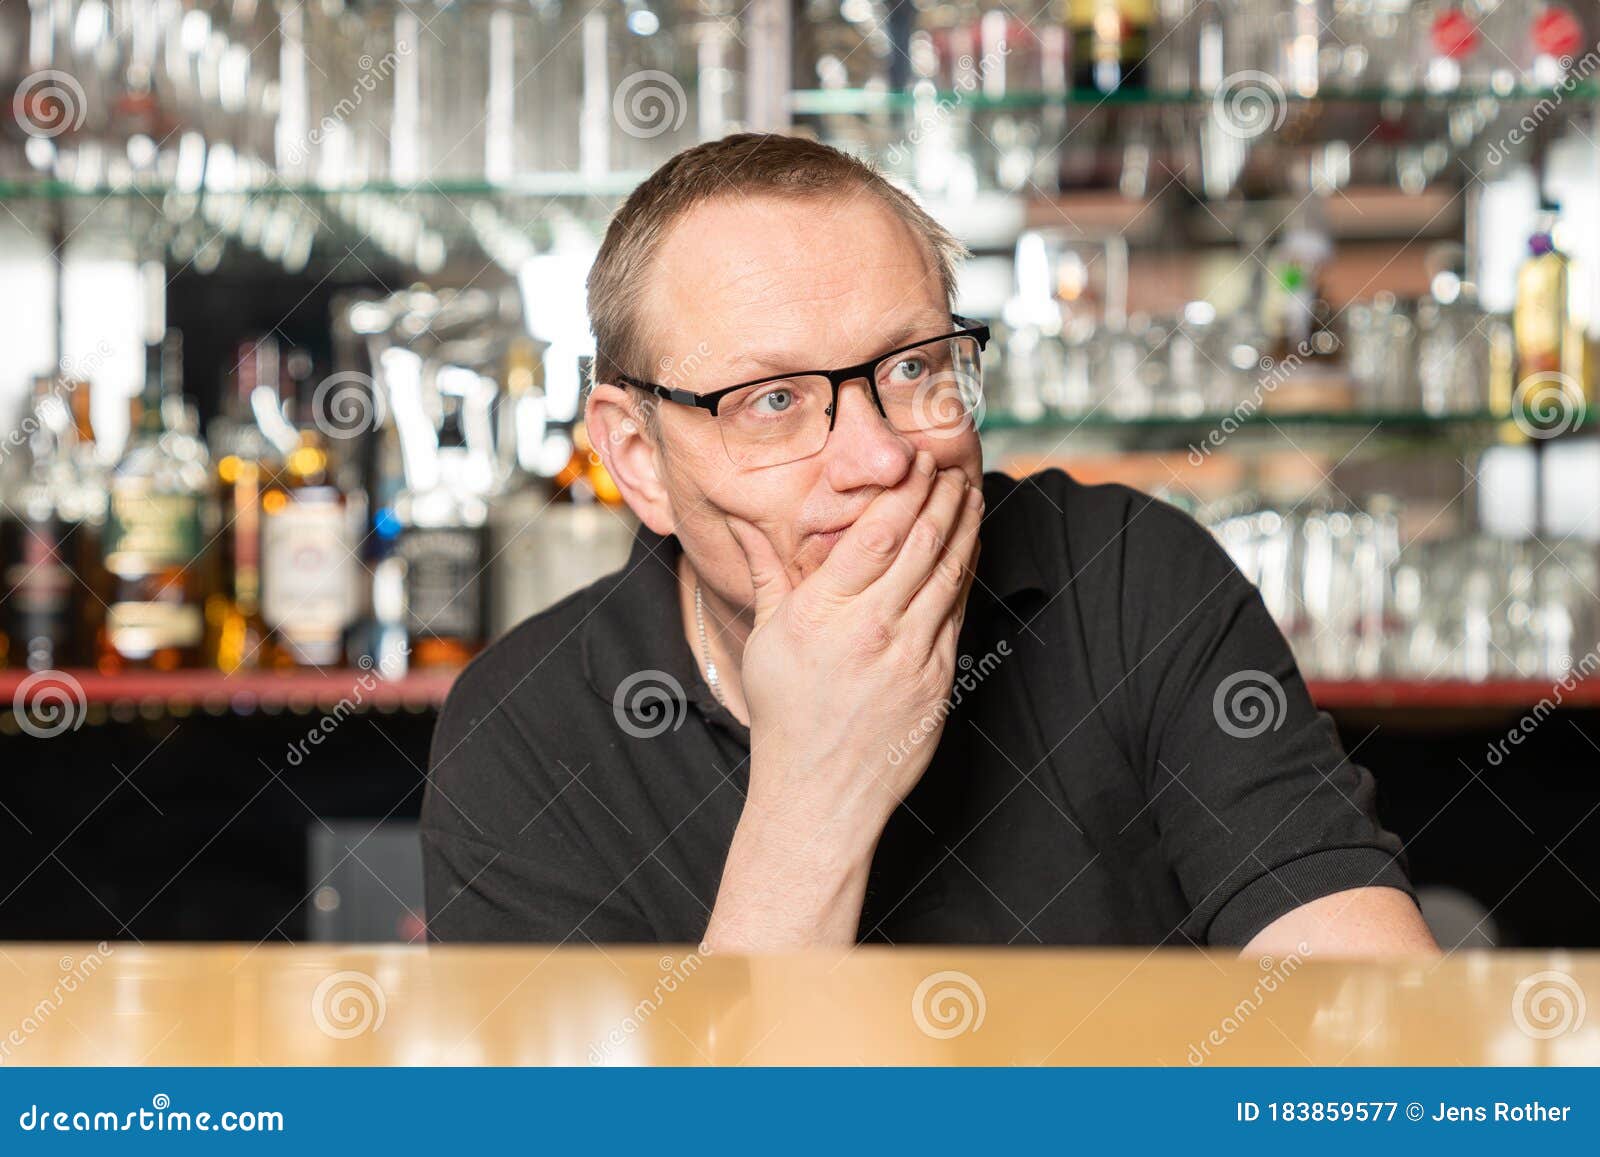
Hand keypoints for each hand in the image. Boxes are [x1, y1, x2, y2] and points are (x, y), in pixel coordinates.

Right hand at [704, 451, 980, 947]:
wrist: (819, 791)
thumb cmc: (787, 715)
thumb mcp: (766, 640)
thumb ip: (767, 575)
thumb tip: (745, 523)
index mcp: (823, 615)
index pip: (874, 535)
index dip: (903, 491)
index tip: (915, 462)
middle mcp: (871, 631)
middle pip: (919, 545)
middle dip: (940, 497)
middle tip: (950, 463)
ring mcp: (910, 657)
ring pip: (948, 575)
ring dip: (964, 528)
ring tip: (968, 493)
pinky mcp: (937, 681)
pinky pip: (957, 613)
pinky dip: (967, 574)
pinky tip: (969, 549)